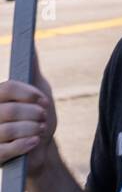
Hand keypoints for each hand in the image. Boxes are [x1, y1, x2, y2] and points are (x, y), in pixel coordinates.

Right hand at [0, 51, 55, 175]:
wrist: (40, 149)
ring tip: (39, 130)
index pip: (6, 88)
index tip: (44, 101)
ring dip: (33, 129)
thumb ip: (31, 69)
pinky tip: (34, 142)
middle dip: (35, 115)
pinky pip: (7, 149)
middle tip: (43, 118)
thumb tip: (30, 42)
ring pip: (10, 129)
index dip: (29, 94)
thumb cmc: (37, 117)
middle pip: (10, 110)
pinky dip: (27, 144)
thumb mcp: (38, 91)